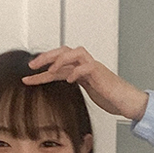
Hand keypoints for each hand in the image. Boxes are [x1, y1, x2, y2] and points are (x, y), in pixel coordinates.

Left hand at [24, 46, 148, 121]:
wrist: (127, 100)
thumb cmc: (110, 97)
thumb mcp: (87, 92)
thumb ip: (74, 85)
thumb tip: (59, 89)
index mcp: (79, 70)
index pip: (56, 67)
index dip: (40, 72)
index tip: (25, 78)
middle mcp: (84, 65)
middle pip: (63, 52)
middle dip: (46, 57)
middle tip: (31, 66)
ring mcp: (93, 67)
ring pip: (75, 53)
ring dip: (60, 59)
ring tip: (49, 70)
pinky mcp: (100, 74)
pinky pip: (87, 67)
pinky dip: (77, 71)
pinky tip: (69, 79)